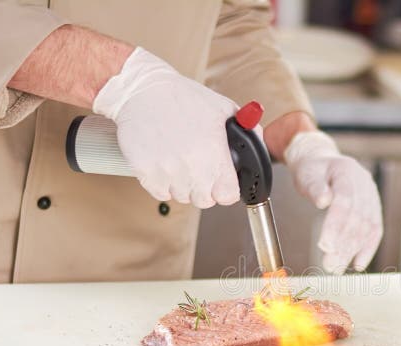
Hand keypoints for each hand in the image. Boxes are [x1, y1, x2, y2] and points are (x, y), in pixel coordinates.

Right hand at [93, 47, 238, 207]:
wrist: (141, 90)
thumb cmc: (182, 97)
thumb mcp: (223, 109)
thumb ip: (248, 131)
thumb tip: (260, 147)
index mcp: (213, 152)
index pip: (228, 195)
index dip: (228, 189)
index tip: (224, 182)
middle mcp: (190, 166)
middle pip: (205, 200)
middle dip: (206, 188)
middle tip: (201, 168)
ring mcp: (166, 172)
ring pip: (182, 197)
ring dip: (185, 186)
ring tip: (181, 160)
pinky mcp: (145, 173)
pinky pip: (161, 193)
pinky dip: (164, 183)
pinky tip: (165, 162)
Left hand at [284, 131, 382, 273]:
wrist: (324, 162)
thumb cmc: (313, 171)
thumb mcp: (308, 174)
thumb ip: (315, 187)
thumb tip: (324, 200)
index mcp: (347, 172)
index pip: (344, 201)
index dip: (336, 225)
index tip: (324, 246)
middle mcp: (364, 184)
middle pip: (357, 218)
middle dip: (343, 244)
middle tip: (329, 265)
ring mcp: (372, 196)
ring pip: (366, 227)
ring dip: (352, 250)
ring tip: (336, 268)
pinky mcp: (374, 208)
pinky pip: (375, 230)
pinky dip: (367, 249)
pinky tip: (357, 265)